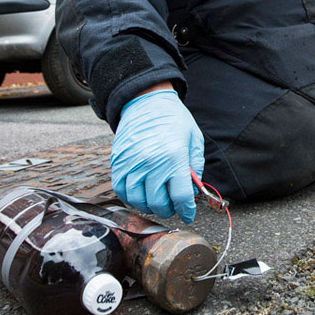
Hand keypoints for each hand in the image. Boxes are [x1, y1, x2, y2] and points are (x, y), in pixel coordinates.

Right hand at [111, 89, 204, 221]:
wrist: (146, 100)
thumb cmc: (173, 118)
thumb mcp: (194, 139)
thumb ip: (195, 166)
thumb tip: (194, 190)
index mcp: (174, 156)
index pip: (180, 196)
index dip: (186, 210)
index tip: (188, 213)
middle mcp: (151, 162)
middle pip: (159, 203)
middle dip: (169, 209)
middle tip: (173, 205)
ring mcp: (132, 163)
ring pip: (138, 201)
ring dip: (149, 206)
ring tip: (157, 200)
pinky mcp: (118, 162)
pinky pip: (121, 190)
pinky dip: (131, 197)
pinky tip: (141, 193)